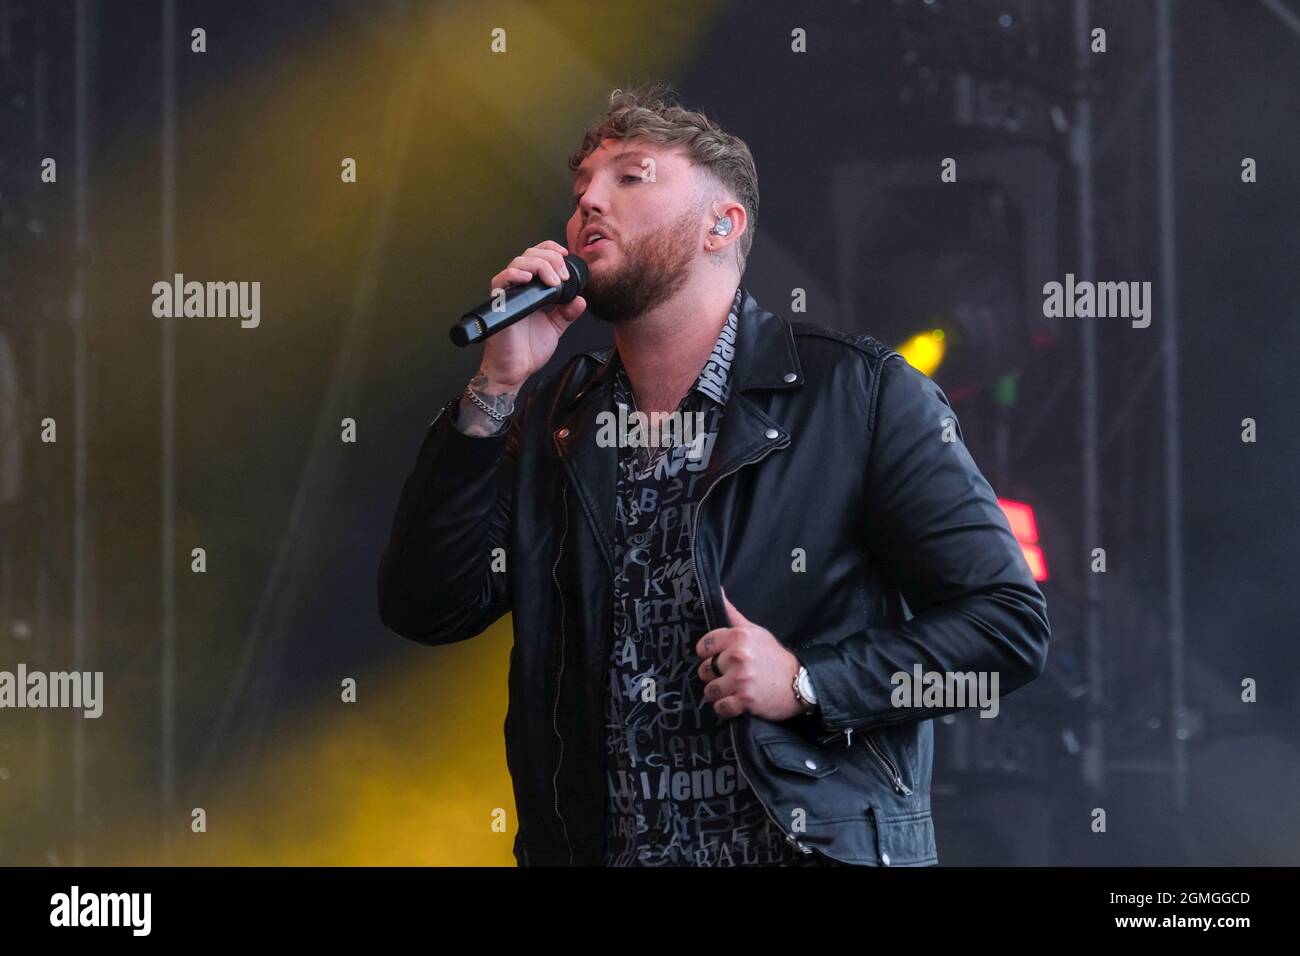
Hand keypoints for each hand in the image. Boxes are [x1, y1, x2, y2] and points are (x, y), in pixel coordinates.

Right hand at [479, 240, 586, 388]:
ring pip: (518, 263)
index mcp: (531, 291)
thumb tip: (581, 300)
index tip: (566, 255)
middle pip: (529, 255)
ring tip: (553, 280)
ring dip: (539, 265)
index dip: (550, 250)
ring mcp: (507, 294)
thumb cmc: (528, 351)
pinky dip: (514, 274)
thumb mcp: (555, 328)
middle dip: (550, 259)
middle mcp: (518, 289)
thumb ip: (567, 313)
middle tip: (563, 275)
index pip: (537, 257)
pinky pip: (500, 280)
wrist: (515, 371)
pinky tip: (528, 278)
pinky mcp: (497, 304)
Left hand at [695, 587, 805, 721]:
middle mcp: (738, 656)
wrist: (799, 683)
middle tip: (730, 676)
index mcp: (739, 636)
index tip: (718, 658)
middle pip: (704, 669)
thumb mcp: (756, 631)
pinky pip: (720, 707)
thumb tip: (718, 591)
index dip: (708, 654)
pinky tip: (736, 703)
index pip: (703, 646)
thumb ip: (733, 615)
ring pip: (710, 690)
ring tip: (733, 689)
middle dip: (715, 675)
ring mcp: (741, 678)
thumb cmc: (774, 657)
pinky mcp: (745, 700)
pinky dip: (726, 708)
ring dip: (719, 694)